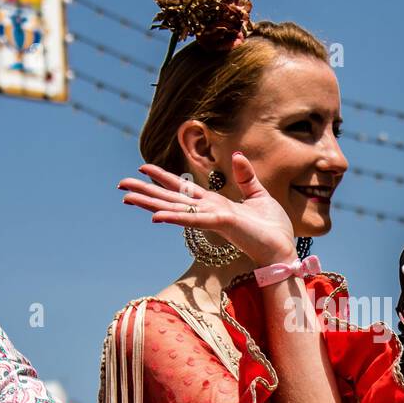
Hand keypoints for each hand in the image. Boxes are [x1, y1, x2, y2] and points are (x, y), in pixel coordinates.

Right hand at [119, 153, 296, 266]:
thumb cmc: (273, 227)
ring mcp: (211, 218)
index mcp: (214, 203)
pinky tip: (155, 217)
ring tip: (126, 198)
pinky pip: (193, 220)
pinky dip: (174, 217)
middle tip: (120, 185)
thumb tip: (237, 155)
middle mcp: (207, 211)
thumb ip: (245, 177)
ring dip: (150, 203)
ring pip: (174, 208)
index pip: (183, 188)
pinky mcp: (220, 223)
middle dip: (145, 191)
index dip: (162, 178)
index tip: (142, 168)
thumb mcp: (259, 195)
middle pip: (170, 198)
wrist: (283, 247)